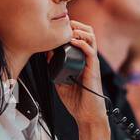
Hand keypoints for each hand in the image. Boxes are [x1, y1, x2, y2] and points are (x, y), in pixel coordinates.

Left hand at [53, 20, 111, 139]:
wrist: (87, 116)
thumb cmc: (76, 101)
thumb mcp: (60, 82)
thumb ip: (55, 68)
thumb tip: (46, 54)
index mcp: (81, 60)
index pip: (79, 38)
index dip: (71, 28)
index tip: (58, 25)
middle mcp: (88, 59)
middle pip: (87, 33)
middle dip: (76, 25)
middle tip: (64, 24)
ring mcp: (91, 63)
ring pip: (91, 38)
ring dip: (80, 30)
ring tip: (69, 30)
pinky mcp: (93, 70)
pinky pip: (91, 51)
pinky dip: (82, 43)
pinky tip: (73, 41)